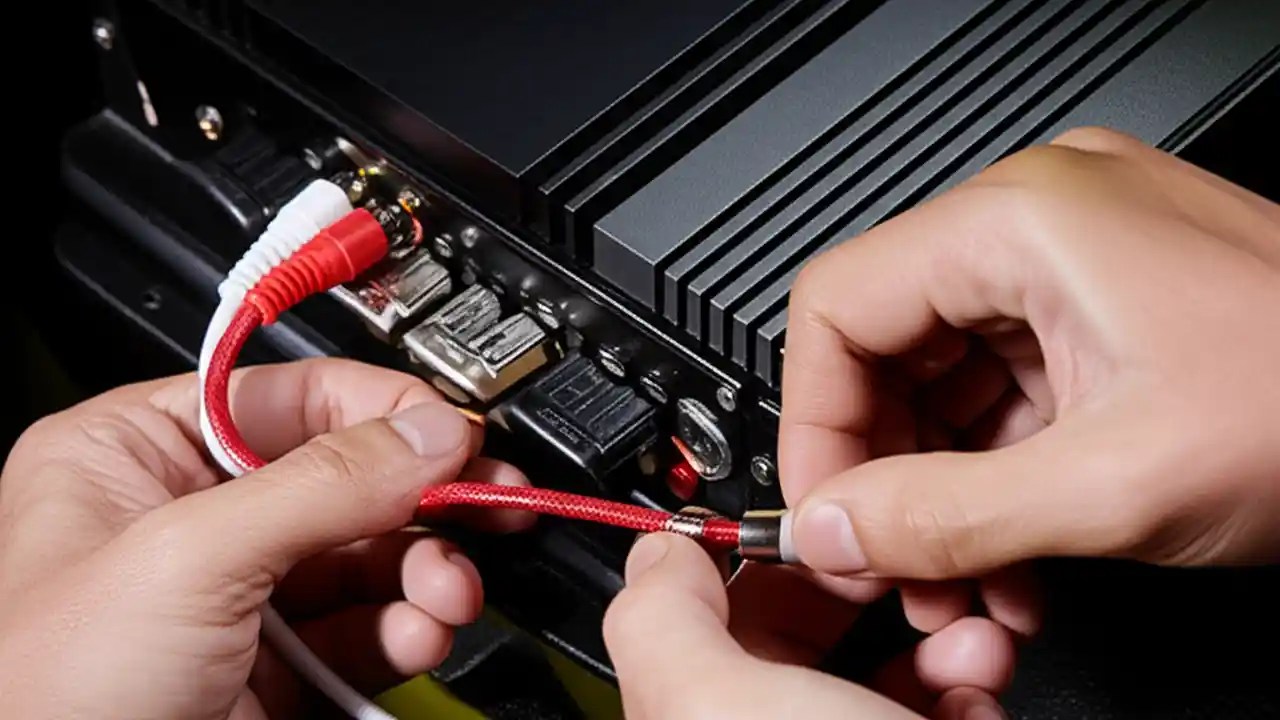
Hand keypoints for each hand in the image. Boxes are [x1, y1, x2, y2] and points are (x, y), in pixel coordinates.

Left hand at [0, 359, 529, 718]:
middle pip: (345, 477)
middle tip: (483, 507)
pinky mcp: (277, 670)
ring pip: (368, 558)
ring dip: (424, 573)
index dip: (380, 409)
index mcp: (136, 456)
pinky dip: (408, 630)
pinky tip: (420, 634)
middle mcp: (192, 519)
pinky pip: (366, 629)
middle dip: (419, 500)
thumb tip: (427, 431)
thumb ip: (322, 484)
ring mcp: (239, 599)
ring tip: (446, 593)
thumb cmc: (41, 702)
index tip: (454, 433)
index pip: (289, 397)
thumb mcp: (188, 560)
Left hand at [604, 533, 1014, 718]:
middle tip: (915, 574)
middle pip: (826, 626)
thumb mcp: (706, 700)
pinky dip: (976, 683)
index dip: (778, 555)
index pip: (729, 606)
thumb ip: (663, 613)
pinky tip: (981, 687)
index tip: (831, 522)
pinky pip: (952, 700)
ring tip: (973, 639)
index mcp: (708, 706)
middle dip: (882, 586)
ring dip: (948, 630)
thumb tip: (656, 543)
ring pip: (900, 658)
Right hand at [780, 127, 1279, 587]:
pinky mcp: (1109, 310)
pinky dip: (998, 474)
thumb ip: (943, 516)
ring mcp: (1077, 264)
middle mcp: (1040, 222)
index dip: (816, 422)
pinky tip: (1018, 548)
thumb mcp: (1112, 485)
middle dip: (888, 474)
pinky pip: (1008, 390)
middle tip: (900, 565)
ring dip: (944, 489)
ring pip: (945, 380)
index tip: (828, 511)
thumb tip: (831, 531)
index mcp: (1022, 219)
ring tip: (970, 580)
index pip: (838, 305)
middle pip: (888, 347)